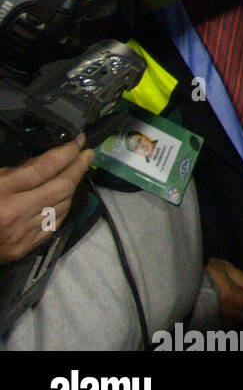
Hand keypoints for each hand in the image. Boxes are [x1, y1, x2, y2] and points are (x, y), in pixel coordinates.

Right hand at [0, 137, 93, 264]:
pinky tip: (64, 197)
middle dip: (78, 167)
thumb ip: (15, 171)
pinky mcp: (23, 249)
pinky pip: (54, 224)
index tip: (79, 140)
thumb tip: (46, 159)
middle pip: (60, 186)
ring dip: (73, 186)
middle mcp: (15, 214)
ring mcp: (21, 234)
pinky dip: (63, 207)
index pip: (44, 168)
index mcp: (1, 193)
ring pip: (62, 205)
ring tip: (76, 172)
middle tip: (87, 153)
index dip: (66, 152)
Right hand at [204, 257, 242, 324]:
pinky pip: (225, 327)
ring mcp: (214, 319)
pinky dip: (228, 320)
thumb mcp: (225, 268)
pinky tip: (223, 310)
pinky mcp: (208, 325)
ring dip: (238, 313)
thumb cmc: (204, 272)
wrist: (180, 282)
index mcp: (229, 295)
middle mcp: (223, 311)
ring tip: (231, 301)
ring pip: (236, 322)